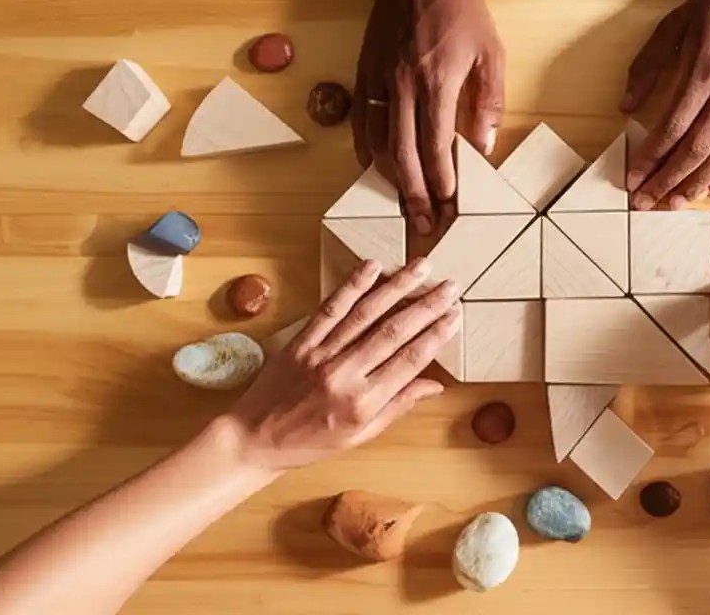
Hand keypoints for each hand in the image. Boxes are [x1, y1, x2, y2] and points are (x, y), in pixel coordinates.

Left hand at [226, 259, 458, 471]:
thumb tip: (434, 385)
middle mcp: (344, 375)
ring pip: (366, 314)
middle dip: (426, 306)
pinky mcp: (301, 341)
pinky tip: (372, 266)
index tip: (455, 316)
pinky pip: (331, 308)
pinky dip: (352, 286)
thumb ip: (397, 405)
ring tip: (421, 267)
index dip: (435, 336)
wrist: (254, 439)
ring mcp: (321, 354)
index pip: (409, 362)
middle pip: (393, 333)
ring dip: (397, 287)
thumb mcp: (360, 436)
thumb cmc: (310, 443)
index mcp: (363, 403)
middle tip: (450, 287)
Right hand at [352, 0, 504, 234]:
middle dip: (415, 193)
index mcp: (438, 82)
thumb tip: (483, 145)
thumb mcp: (490, 51)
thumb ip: (488, 101)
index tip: (448, 205)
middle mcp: (404, 86)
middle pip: (405, 154)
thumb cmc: (459, 9)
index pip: (437, 145)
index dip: (442, 180)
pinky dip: (365, 148)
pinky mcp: (365, 72)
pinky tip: (373, 165)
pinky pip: (361, 120)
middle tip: (424, 222)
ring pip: (378, 142)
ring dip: (390, 178)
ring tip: (402, 202)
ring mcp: (380, 80)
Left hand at [622, 0, 709, 208]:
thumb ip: (648, 64)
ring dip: (698, 183)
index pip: (674, 126)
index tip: (632, 178)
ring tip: (675, 203)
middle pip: (697, 148)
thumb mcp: (676, 22)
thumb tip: (625, 107)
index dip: (651, 157)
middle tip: (646, 203)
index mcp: (706, 68)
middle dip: (668, 180)